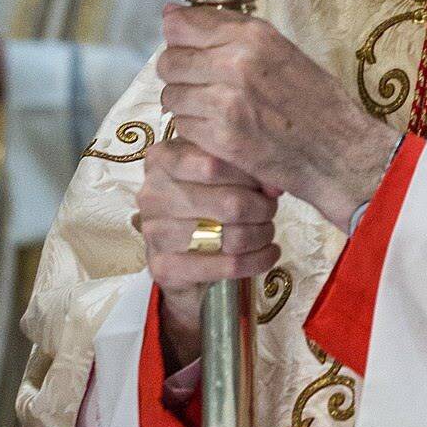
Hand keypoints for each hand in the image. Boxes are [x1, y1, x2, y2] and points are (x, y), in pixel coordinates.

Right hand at [137, 137, 280, 369]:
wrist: (179, 250)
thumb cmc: (204, 198)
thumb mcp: (218, 171)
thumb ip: (244, 166)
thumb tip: (274, 186)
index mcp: (162, 159)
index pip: (216, 164)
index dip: (252, 176)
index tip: (269, 185)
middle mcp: (153, 194)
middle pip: (230, 204)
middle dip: (262, 209)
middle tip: (270, 210)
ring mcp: (154, 233)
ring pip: (232, 237)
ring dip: (261, 235)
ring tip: (267, 231)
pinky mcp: (165, 267)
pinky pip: (226, 266)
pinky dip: (257, 261)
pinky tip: (268, 253)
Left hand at [156, 4, 398, 236]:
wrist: (340, 153)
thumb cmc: (316, 102)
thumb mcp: (281, 51)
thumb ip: (227, 31)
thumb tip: (171, 13)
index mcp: (254, 35)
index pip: (181, 25)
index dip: (179, 39)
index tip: (189, 50)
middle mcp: (237, 62)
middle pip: (169, 61)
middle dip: (180, 75)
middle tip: (202, 86)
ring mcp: (227, 102)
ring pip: (172, 96)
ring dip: (187, 105)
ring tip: (215, 111)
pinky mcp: (222, 139)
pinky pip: (183, 127)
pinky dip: (196, 131)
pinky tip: (221, 132)